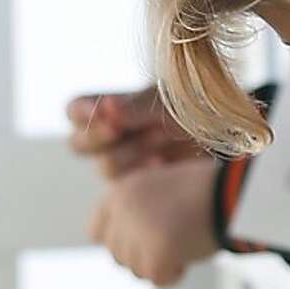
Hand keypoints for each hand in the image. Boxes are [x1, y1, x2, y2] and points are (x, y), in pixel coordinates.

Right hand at [67, 86, 204, 180]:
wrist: (215, 136)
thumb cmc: (185, 108)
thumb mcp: (163, 100)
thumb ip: (135, 106)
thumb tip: (108, 109)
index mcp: (102, 110)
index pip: (74, 111)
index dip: (84, 114)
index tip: (104, 114)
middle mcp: (104, 139)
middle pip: (78, 144)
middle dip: (101, 136)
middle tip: (120, 128)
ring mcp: (118, 164)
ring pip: (106, 167)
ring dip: (133, 151)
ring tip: (163, 135)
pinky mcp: (133, 187)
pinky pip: (125, 188)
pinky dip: (144, 174)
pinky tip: (163, 165)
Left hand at [86, 154, 220, 287]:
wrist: (231, 192)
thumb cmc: (203, 190)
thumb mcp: (159, 189)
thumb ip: (135, 212)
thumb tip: (120, 248)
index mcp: (120, 191)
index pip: (96, 232)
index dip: (119, 242)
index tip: (139, 245)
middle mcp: (122, 211)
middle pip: (118, 256)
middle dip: (142, 257)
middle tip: (172, 245)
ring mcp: (137, 233)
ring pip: (137, 271)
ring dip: (159, 266)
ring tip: (184, 244)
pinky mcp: (156, 254)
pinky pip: (158, 280)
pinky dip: (174, 275)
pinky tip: (189, 256)